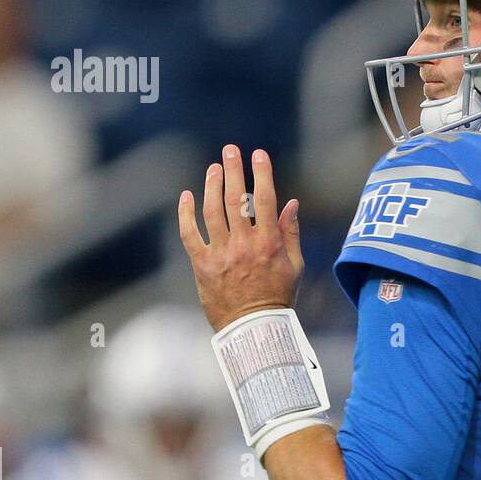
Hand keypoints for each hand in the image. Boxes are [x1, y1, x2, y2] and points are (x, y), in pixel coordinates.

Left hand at [178, 145, 303, 331]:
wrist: (252, 328)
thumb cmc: (277, 296)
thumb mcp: (294, 265)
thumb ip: (291, 232)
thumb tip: (291, 203)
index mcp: (269, 244)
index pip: (265, 200)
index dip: (262, 174)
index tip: (259, 154)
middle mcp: (244, 245)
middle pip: (236, 199)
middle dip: (233, 171)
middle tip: (230, 151)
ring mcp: (221, 254)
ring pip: (212, 211)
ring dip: (212, 186)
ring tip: (214, 169)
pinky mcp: (202, 265)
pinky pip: (190, 234)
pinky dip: (186, 213)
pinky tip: (187, 196)